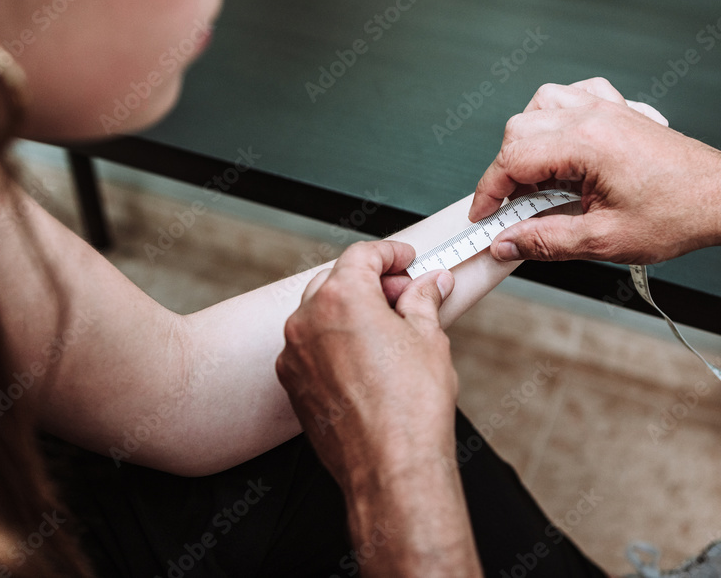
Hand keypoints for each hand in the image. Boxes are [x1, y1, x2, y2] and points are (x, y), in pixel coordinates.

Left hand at [277, 242, 482, 576]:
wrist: (390, 467)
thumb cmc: (411, 408)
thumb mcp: (429, 340)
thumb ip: (423, 301)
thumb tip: (430, 285)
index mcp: (342, 298)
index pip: (362, 255)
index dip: (389, 253)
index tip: (405, 260)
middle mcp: (307, 320)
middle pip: (336, 280)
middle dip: (370, 282)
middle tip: (404, 294)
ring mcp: (293, 354)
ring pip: (319, 314)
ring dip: (350, 312)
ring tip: (387, 328)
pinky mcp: (291, 383)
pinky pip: (310, 347)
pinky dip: (333, 342)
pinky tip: (366, 358)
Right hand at [469, 77, 720, 263]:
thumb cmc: (681, 213)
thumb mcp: (604, 240)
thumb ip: (546, 241)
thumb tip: (508, 244)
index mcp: (586, 143)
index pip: (512, 158)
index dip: (489, 192)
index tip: (484, 217)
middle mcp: (594, 116)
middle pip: (519, 129)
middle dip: (505, 171)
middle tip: (513, 210)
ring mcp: (608, 109)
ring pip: (541, 105)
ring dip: (528, 141)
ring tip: (538, 181)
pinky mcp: (620, 112)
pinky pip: (575, 96)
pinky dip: (558, 117)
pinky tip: (563, 147)